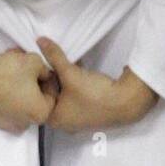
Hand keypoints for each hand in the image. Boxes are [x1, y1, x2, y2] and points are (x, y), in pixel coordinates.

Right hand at [0, 43, 57, 133]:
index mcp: (40, 113)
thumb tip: (43, 74)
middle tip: (24, 69)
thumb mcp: (34, 61)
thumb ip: (44, 69)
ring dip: (18, 91)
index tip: (40, 68)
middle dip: (32, 85)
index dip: (47, 78)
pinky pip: (3, 107)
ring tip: (10, 73)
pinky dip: (3, 95)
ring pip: (19, 105)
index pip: (52, 95)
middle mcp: (24, 123)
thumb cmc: (7, 70)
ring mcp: (5, 123)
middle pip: (35, 102)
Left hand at [38, 37, 158, 131]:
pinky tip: (79, 71)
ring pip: (64, 96)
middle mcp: (65, 124)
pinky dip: (75, 85)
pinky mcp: (92, 114)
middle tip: (53, 65)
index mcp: (54, 120)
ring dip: (65, 80)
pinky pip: (76, 97)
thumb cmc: (94, 93)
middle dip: (52, 79)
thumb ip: (54, 56)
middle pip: (51, 97)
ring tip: (66, 66)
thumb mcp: (70, 72)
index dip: (39, 80)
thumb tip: (39, 40)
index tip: (42, 66)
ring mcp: (80, 121)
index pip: (37, 98)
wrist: (127, 101)